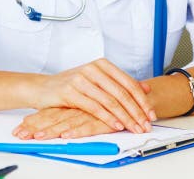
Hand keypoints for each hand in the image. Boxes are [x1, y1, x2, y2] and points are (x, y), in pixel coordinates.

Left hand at [12, 108, 116, 139]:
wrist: (139, 95)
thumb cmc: (113, 103)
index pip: (51, 112)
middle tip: (20, 135)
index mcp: (75, 101)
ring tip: (36, 138)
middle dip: (36, 126)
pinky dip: (76, 132)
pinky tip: (65, 136)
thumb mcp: (89, 108)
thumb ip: (73, 114)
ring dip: (51, 130)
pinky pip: (88, 125)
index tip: (19, 129)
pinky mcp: (104, 117)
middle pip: (54, 116)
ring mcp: (91, 109)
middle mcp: (80, 103)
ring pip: (67, 121)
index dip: (35, 121)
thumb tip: (56, 123)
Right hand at [31, 58, 154, 133]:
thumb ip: (120, 83)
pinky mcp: (71, 91)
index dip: (142, 100)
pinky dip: (107, 117)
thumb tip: (145, 88)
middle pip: (121, 93)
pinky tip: (116, 125)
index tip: (151, 114)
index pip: (128, 83)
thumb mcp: (98, 80)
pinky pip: (94, 107)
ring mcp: (81, 79)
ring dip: (125, 117)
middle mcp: (93, 69)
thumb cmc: (71, 85)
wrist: (43, 88)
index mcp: (102, 64)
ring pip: (110, 101)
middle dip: (136, 111)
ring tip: (134, 128)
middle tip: (146, 125)